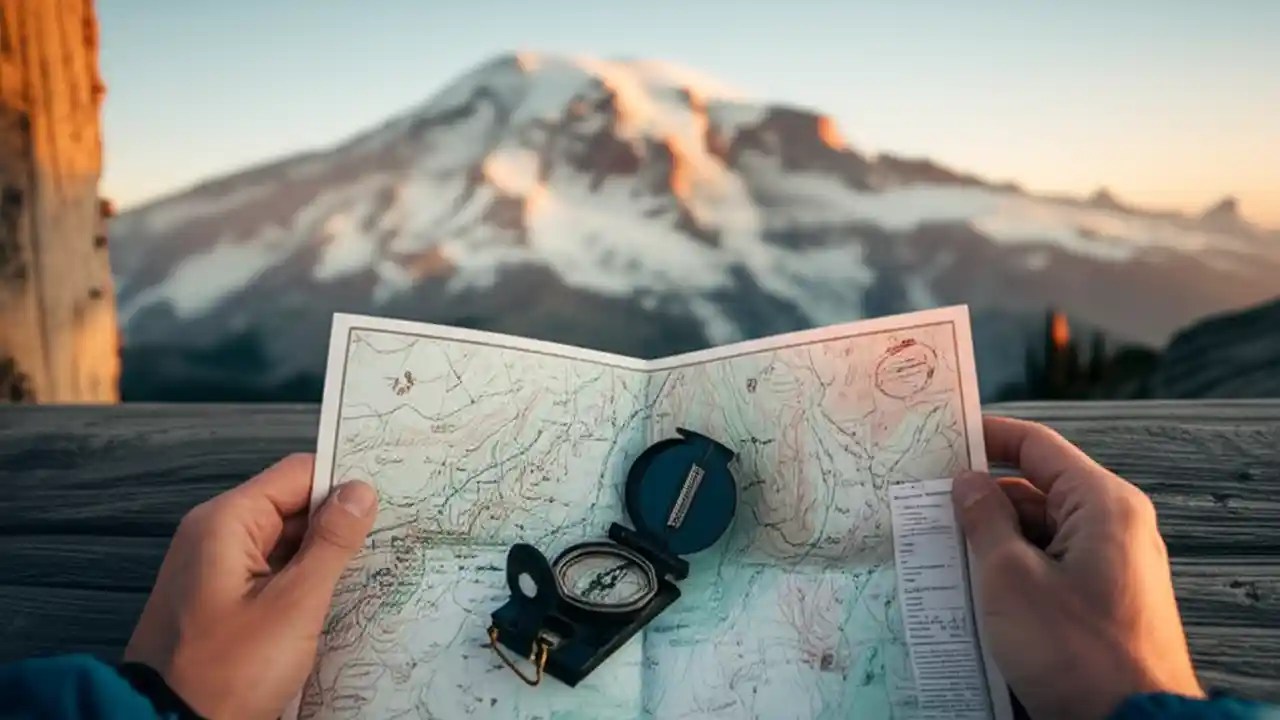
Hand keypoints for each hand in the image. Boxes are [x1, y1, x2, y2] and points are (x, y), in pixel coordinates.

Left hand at [124, 454, 377, 718]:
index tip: (390, 501)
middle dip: (337, 523)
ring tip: (370, 570)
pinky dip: (302, 580)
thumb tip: (361, 491)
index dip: (343, 483)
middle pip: (292, 506)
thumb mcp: (293, 605)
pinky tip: (334, 598)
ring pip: (285, 542)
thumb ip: (331, 543)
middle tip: (390, 540)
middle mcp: (215, 534)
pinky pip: (271, 572)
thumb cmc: (228, 671)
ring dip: (323, 556)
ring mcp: (215, 568)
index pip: (297, 474)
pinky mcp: (220, 599)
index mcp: (226, 522)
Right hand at [953, 416, 1202, 719]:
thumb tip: (967, 482)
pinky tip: (974, 588)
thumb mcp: (1009, 578)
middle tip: (928, 507)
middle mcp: (1116, 526)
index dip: (989, 436)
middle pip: (1036, 491)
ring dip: (992, 540)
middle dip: (982, 500)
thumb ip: (983, 520)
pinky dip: (1012, 570)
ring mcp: (1113, 565)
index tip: (945, 437)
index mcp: (1104, 504)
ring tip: (942, 554)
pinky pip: (1050, 566)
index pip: (1039, 446)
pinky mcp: (1104, 600)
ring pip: (1039, 532)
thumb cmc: (1076, 653)